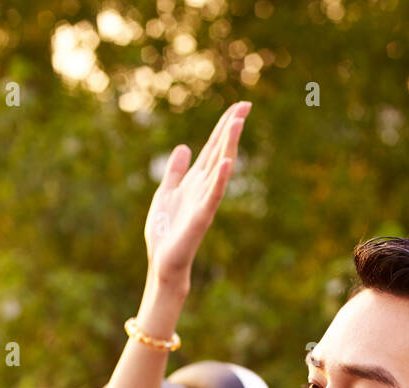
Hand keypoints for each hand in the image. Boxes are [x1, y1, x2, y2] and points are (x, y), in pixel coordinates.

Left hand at [143, 101, 250, 288]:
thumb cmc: (165, 232)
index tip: (238, 106)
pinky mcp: (201, 217)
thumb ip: (175, 171)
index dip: (223, 126)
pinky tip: (228, 163)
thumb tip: (184, 147)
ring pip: (220, 168)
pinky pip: (214, 195)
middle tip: (246, 105)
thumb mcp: (165, 193)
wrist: (162, 262)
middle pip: (220, 151)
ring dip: (229, 145)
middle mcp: (204, 187)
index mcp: (195, 180)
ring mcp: (205, 201)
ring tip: (237, 123)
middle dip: (231, 128)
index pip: (213, 147)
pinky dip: (221, 179)